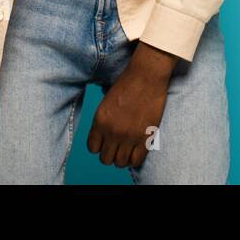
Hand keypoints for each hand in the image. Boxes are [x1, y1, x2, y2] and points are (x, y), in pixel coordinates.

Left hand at [87, 44, 177, 169]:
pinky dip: (135, 159)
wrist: (146, 76)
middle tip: (117, 146)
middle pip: (105, 159)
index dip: (99, 146)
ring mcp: (128, 136)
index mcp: (99, 120)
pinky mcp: (144, 138)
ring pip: (120, 163)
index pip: (92, 148)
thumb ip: (102, 119)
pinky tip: (136, 150)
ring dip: (122, 158)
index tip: (106, 142)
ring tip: (127, 149)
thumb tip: (102, 133)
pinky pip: (136, 161)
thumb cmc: (127, 84)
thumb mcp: (106, 101)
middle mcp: (112, 131)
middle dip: (110, 154)